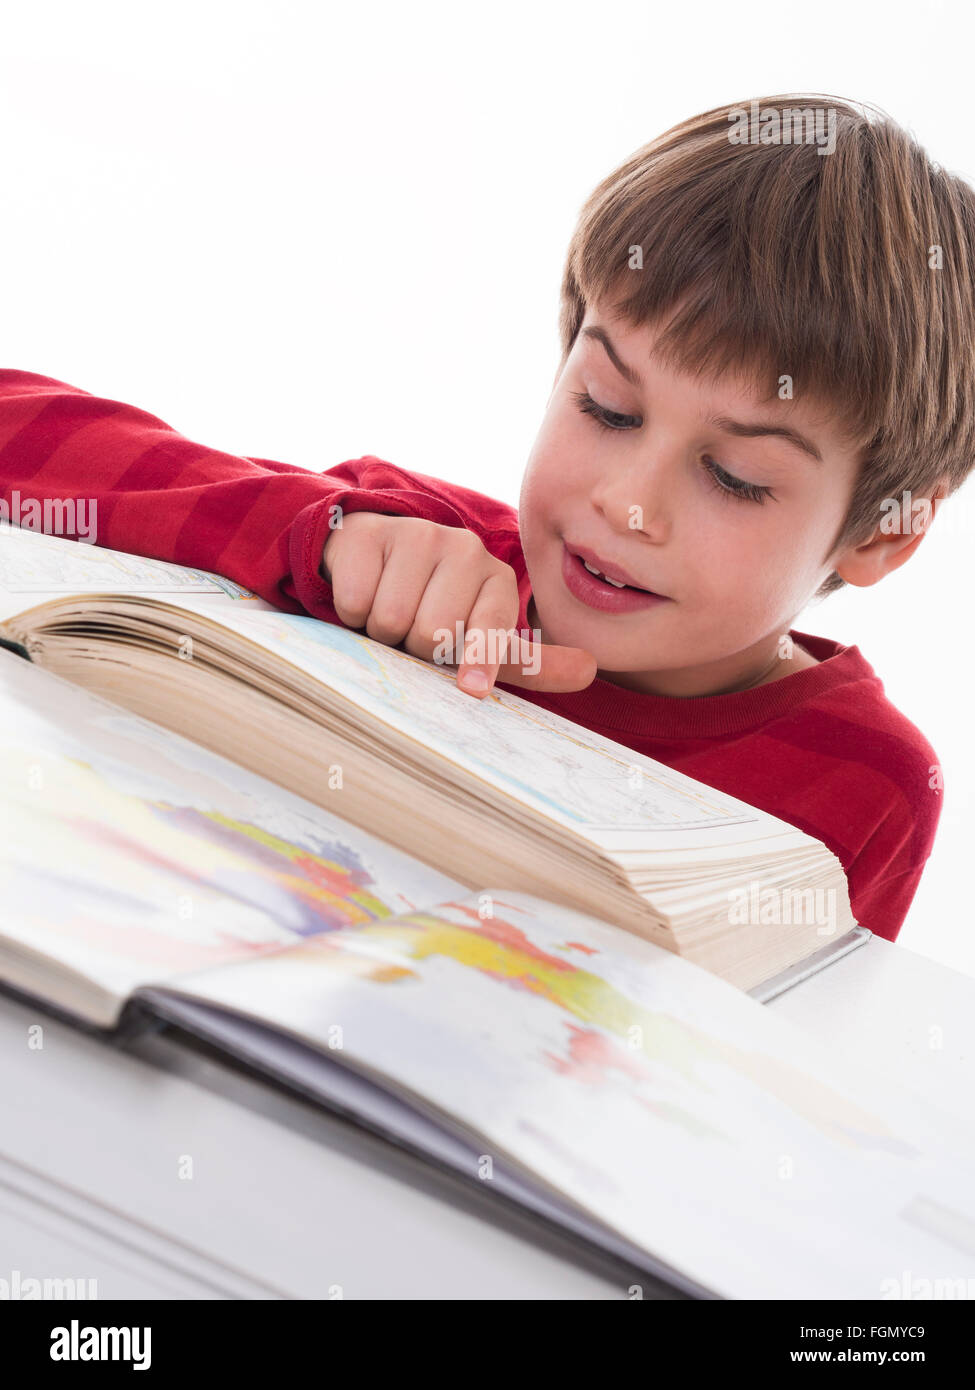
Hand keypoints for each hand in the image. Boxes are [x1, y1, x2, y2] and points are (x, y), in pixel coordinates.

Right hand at [321, 513, 595, 697]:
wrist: (374, 565)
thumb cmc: (433, 612)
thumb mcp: (483, 642)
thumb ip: (532, 662)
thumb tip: (590, 669)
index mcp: (498, 579)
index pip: (492, 630)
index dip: (479, 661)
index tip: (472, 688)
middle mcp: (464, 549)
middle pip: (432, 633)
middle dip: (413, 648)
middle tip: (413, 633)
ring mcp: (417, 536)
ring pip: (392, 619)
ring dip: (380, 632)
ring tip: (388, 613)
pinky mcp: (369, 534)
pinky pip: (357, 600)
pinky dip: (353, 612)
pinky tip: (365, 594)